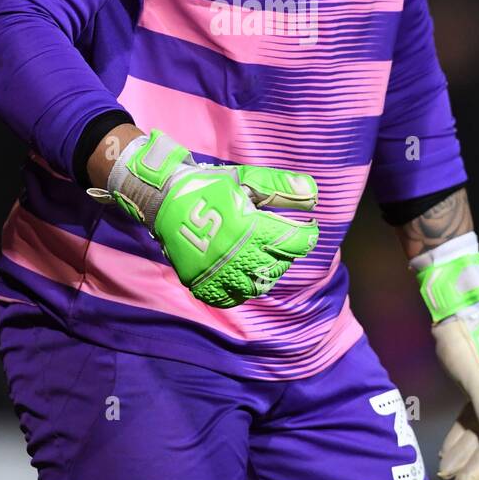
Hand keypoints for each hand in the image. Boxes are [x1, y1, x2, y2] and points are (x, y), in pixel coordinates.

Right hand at [88, 129, 318, 307]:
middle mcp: (237, 257)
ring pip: (257, 286)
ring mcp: (218, 274)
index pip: (296, 242)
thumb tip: (314, 195)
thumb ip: (280, 189)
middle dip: (286, 252)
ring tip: (262, 256)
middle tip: (281, 239)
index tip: (309, 228)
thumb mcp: (245, 180)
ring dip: (266, 272)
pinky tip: (242, 274)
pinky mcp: (202, 284)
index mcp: (251, 229)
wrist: (164, 199)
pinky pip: (230, 299)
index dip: (308, 234)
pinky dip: (241, 290)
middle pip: (279, 266)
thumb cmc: (209, 187)